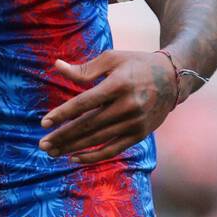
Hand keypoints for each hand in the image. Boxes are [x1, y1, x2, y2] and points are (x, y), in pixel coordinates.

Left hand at [39, 50, 176, 163]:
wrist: (173, 78)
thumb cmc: (136, 64)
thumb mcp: (112, 59)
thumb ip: (84, 69)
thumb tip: (57, 66)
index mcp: (118, 85)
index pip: (84, 103)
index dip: (63, 114)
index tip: (44, 123)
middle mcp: (128, 106)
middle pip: (88, 125)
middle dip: (63, 136)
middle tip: (42, 144)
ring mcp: (135, 123)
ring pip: (98, 140)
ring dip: (73, 147)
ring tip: (52, 151)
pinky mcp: (139, 134)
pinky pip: (113, 149)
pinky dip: (93, 156)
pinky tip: (75, 158)